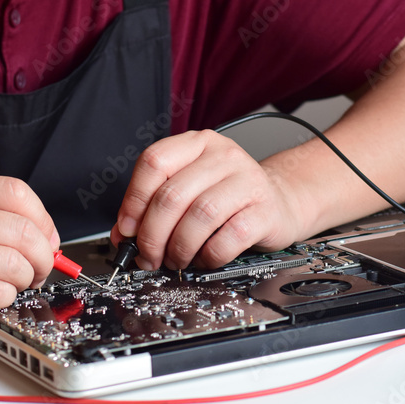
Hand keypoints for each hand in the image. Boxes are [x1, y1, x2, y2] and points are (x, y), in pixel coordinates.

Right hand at [0, 177, 58, 337]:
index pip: (14, 192)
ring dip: (24, 280)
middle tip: (38, 269)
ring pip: (12, 264)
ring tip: (13, 284)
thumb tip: (45, 236)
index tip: (46, 238)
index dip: (43, 219)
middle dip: (42, 257)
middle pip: (21, 231)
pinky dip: (3, 298)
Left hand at [111, 130, 304, 270]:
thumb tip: (123, 235)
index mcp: (199, 144)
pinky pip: (227, 239)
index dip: (133, 200)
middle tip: (148, 256)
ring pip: (199, 216)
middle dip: (152, 235)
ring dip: (179, 247)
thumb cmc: (230, 198)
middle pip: (173, 195)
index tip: (126, 230)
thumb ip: (156, 205)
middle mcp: (224, 156)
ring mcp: (248, 181)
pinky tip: (204, 259)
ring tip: (177, 260)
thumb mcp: (192, 188)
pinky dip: (208, 257)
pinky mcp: (265, 211)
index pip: (154, 162)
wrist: (281, 202)